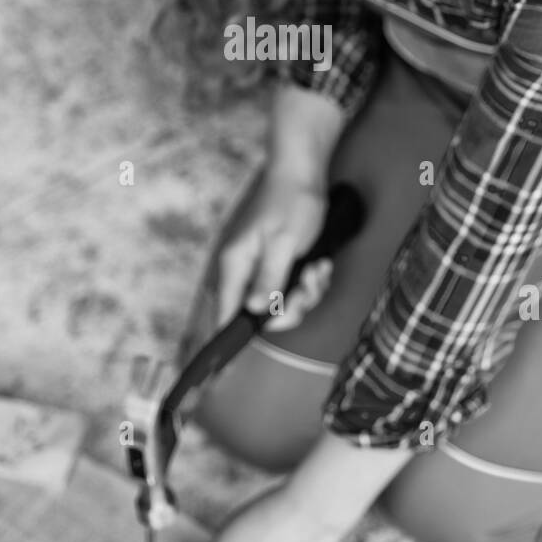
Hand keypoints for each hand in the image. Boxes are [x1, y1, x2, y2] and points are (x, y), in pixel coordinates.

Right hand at [215, 171, 332, 331]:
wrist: (301, 171)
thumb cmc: (291, 201)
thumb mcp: (284, 242)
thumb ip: (269, 278)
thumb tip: (255, 310)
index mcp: (235, 263)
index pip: (224, 312)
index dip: (228, 340)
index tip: (228, 371)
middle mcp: (241, 267)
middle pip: (260, 313)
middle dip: (291, 307)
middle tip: (308, 285)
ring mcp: (258, 265)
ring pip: (280, 302)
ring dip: (306, 292)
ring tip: (317, 268)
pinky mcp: (274, 262)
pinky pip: (289, 287)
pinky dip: (308, 280)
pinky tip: (318, 263)